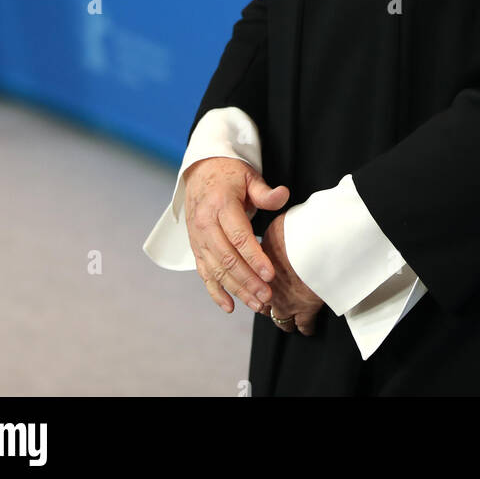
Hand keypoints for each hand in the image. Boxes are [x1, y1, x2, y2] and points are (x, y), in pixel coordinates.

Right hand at [183, 156, 288, 314]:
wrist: (201, 173)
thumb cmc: (230, 175)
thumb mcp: (249, 177)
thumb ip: (265, 192)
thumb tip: (283, 195)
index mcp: (220, 206)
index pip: (239, 237)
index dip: (255, 258)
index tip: (270, 274)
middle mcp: (205, 225)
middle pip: (227, 259)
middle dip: (248, 281)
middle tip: (268, 296)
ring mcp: (198, 239)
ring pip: (216, 270)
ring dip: (236, 290)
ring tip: (257, 304)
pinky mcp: (196, 248)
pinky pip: (204, 274)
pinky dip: (215, 292)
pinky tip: (230, 306)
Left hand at [258, 212, 324, 335]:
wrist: (322, 239)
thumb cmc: (302, 228)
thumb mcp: (277, 226)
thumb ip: (271, 238)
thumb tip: (273, 237)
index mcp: (258, 267)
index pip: (252, 282)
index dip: (257, 284)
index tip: (264, 284)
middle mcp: (267, 287)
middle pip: (261, 304)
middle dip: (267, 305)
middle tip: (274, 303)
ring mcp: (285, 301)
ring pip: (279, 320)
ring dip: (283, 319)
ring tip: (290, 320)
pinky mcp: (306, 309)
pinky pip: (303, 326)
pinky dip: (306, 328)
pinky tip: (308, 328)